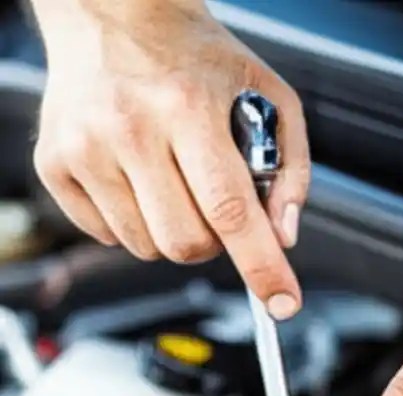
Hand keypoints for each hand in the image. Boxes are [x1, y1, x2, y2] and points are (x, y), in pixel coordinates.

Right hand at [31, 0, 308, 317]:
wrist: (114, 18)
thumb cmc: (197, 58)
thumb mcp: (269, 97)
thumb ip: (291, 169)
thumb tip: (282, 235)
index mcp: (188, 109)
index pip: (231, 210)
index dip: (261, 266)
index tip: (282, 303)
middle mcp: (129, 128)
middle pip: (187, 242)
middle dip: (216, 242)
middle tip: (218, 203)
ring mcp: (84, 148)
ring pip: (147, 247)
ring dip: (174, 231)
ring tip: (175, 180)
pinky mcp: (53, 163)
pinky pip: (107, 236)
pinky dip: (134, 222)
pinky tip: (139, 177)